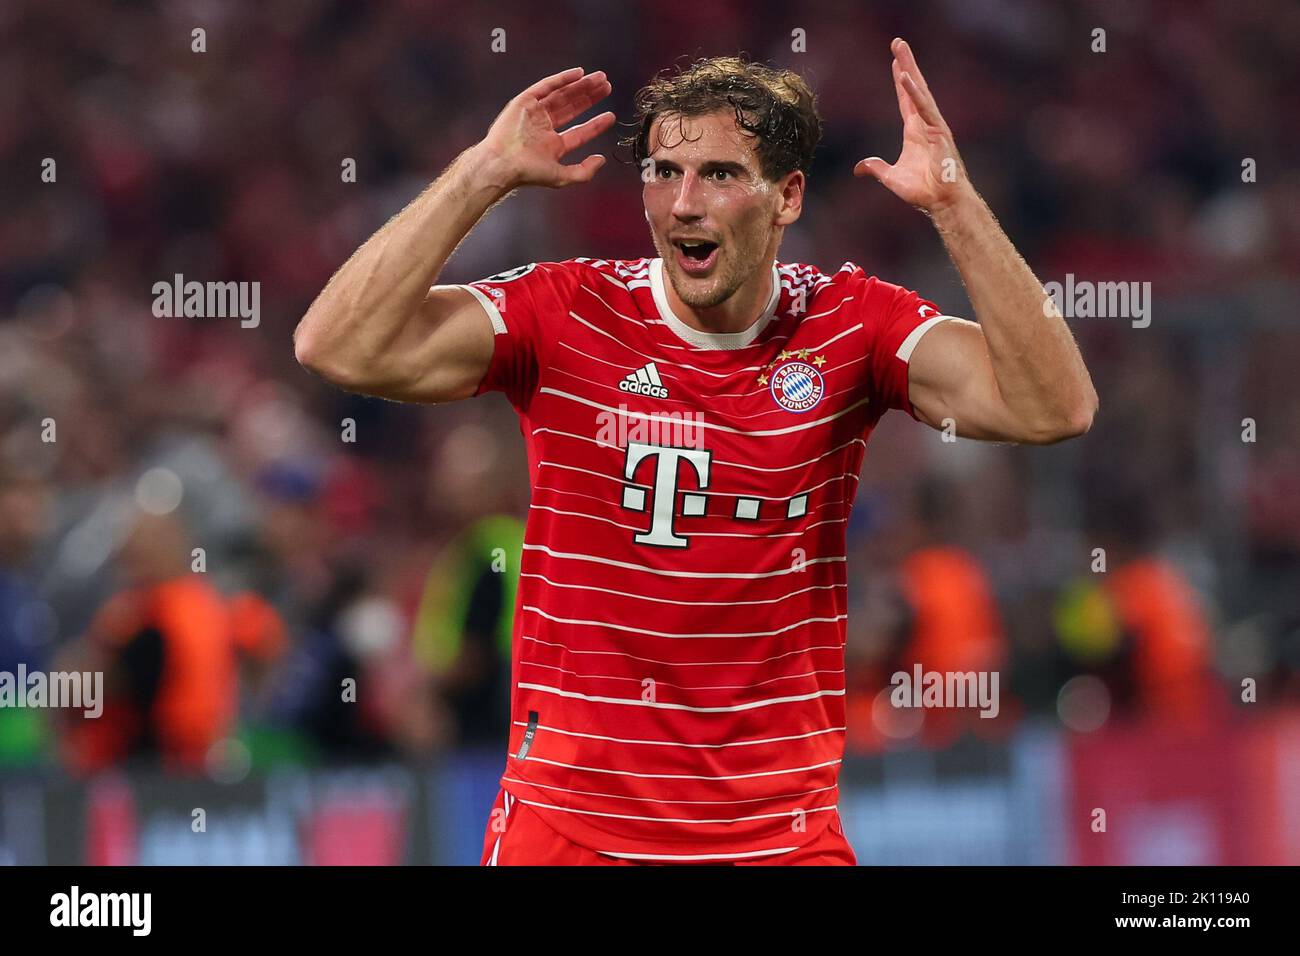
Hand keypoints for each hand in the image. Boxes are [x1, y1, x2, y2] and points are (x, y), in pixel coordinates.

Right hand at [475, 67, 614, 189]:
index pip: (579, 132)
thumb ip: (584, 171)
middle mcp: (544, 127)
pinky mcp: (525, 101)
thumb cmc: (528, 172)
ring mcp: (535, 113)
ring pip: (562, 95)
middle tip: (607, 87)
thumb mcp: (562, 177)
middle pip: (572, 108)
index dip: (596, 124)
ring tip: (600, 78)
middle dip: (590, 97)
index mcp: (552, 145)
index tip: (610, 116)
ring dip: (581, 85)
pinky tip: (578, 73)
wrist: (503, 162)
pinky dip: (562, 78)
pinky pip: (547, 86)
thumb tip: (601, 160)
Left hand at [854, 38, 970, 213]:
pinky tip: (906, 78)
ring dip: (909, 69)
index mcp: (914, 131)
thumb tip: (859, 168)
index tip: (894, 62)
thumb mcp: (891, 178)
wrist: (942, 203)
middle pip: (912, 88)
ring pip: (919, 92)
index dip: (899, 81)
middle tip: (897, 43)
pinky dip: (915, 93)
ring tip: (900, 50)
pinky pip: (924, 108)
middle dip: (905, 64)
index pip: (905, 100)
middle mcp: (924, 123)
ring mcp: (933, 125)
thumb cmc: (923, 191)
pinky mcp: (939, 132)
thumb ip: (875, 169)